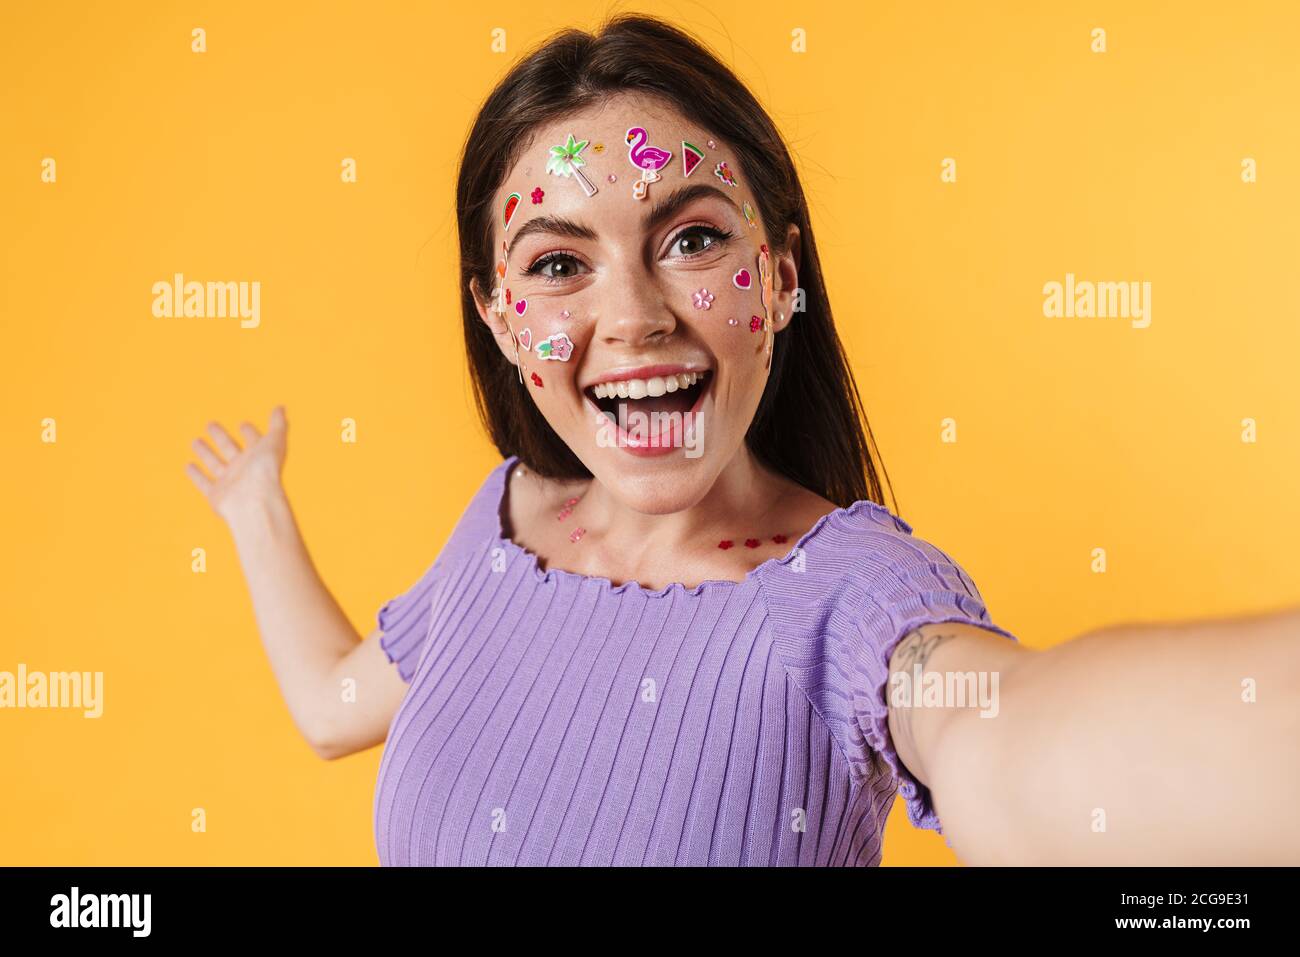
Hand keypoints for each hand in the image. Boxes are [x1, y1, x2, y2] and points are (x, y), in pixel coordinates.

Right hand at [185, 405, 288, 524]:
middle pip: (229, 448)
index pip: (254, 441)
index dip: (250, 432)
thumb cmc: (266, 470)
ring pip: (214, 463)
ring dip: (205, 452)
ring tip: (195, 441)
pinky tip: (188, 466)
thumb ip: (277, 424)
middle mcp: (244, 468)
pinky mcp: (216, 495)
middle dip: (220, 437)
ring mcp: (229, 481)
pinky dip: (196, 475)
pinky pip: (204, 483)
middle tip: (210, 424)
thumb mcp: (274, 441)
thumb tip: (280, 407)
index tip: (243, 424)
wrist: (254, 500)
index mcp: (259, 456)